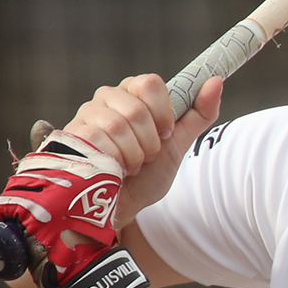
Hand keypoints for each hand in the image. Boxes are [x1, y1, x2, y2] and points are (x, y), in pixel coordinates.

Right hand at [61, 73, 223, 229]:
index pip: (150, 83)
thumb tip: (216, 81)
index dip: (163, 113)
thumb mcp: (178, 144)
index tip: (165, 134)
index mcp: (133, 93)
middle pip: (137, 108)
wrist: (122, 207)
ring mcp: (86, 114)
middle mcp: (107, 97)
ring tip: (130, 166)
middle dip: (150, 142)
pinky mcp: (71, 135)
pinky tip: (112, 169)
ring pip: (118, 125)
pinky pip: (99, 141)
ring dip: (133, 155)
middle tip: (146, 157)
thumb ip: (198, 113)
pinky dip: (114, 162)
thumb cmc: (148, 175)